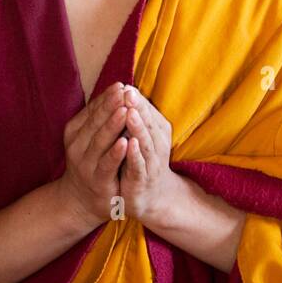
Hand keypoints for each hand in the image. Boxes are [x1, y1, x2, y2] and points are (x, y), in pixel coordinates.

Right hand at [58, 83, 128, 231]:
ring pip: (100, 141)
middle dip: (110, 106)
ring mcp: (85, 163)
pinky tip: (125, 142)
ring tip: (125, 110)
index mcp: (76, 131)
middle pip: (96, 122)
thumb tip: (118, 89)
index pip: (93, 110)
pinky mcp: (97, 180)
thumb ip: (101, 117)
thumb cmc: (91, 162)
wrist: (80, 200)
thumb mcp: (91, 137)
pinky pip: (107, 164)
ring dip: (113, 125)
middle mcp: (77, 145)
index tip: (121, 84)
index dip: (107, 98)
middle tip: (124, 91)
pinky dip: (115, 153)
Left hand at [117, 85, 177, 228]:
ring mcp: (151, 163)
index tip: (125, 85)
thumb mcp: (141, 137)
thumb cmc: (141, 161)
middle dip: (138, 107)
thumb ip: (135, 118)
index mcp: (156, 132)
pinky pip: (139, 165)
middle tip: (128, 92)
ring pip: (145, 142)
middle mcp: (157, 145)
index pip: (147, 111)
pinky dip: (135, 154)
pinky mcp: (142, 180)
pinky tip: (128, 143)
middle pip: (148, 123)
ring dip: (137, 127)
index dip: (137, 99)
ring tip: (129, 112)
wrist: (150, 197)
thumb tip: (124, 90)